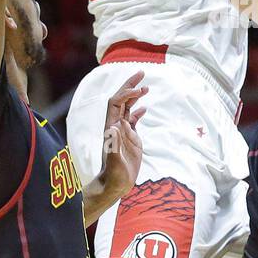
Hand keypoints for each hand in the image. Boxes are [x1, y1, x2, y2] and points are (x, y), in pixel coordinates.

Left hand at [82, 72, 146, 221]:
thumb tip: (116, 126)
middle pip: (121, 99)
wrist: (115, 185)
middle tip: (142, 72)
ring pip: (128, 107)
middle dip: (130, 85)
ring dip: (135, 95)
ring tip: (146, 86)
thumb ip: (114, 144)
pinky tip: (145, 107)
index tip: (139, 90)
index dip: (126, 93)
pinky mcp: (130, 139)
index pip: (116, 103)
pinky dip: (139, 111)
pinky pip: (133, 120)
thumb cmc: (114, 175)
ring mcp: (123, 132)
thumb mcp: (114, 161)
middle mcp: (116, 126)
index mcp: (111, 127)